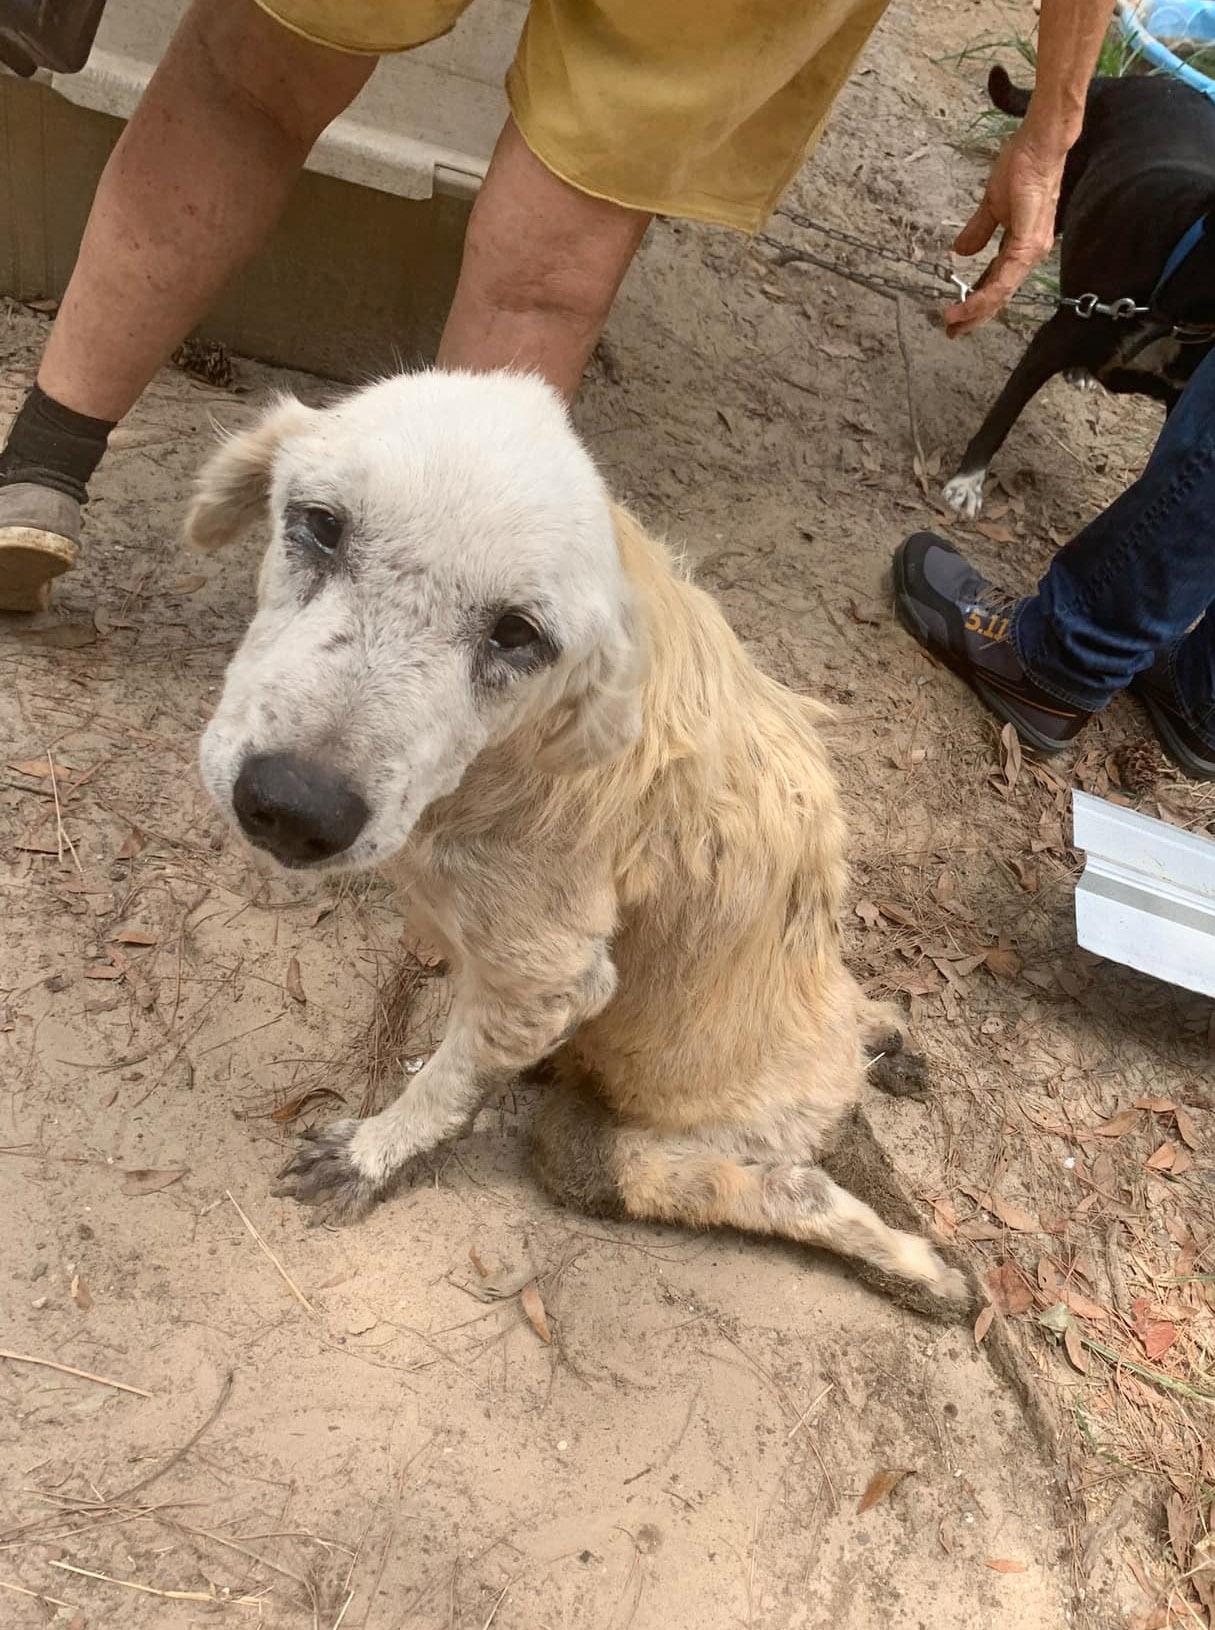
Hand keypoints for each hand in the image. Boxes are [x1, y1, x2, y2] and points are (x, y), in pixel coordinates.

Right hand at [945, 124, 1067, 336]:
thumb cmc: (1020, 166)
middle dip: (974, 316)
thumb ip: (979, 231)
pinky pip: (1004, 279)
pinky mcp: (1028, 243)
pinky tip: (968, 304)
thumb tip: (962, 251)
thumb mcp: (992, 206)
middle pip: (1000, 296)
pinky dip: (984, 295)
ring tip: (953, 322)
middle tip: (951, 331)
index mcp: (1022, 247)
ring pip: (1002, 293)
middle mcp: (1030, 254)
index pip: (997, 284)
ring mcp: (1031, 250)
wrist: (1038, 145)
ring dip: (976, 311)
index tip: (955, 317)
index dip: (976, 302)